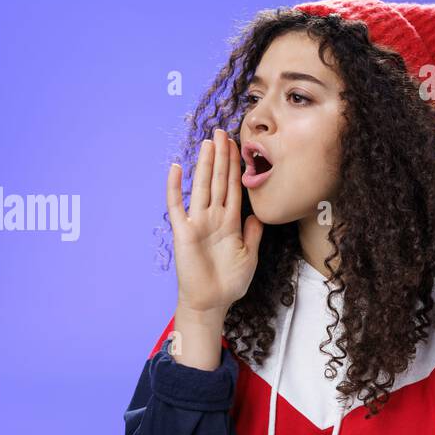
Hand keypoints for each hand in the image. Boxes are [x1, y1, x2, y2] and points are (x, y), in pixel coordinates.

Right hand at [166, 128, 263, 319]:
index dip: (236, 166)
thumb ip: (253, 234)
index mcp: (230, 222)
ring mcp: (197, 223)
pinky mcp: (184, 232)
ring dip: (205, 164)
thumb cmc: (229, 282)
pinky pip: (178, 206)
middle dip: (221, 156)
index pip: (233, 187)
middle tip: (222, 132)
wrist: (211, 302)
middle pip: (218, 181)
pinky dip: (175, 188)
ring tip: (208, 142)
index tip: (238, 145)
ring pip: (202, 187)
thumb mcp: (250, 255)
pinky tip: (177, 169)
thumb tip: (258, 214)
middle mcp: (213, 218)